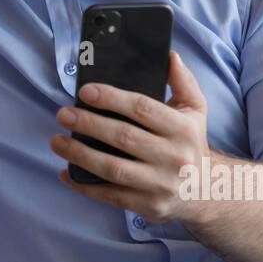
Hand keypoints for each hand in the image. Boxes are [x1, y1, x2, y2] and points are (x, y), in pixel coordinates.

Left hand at [50, 51, 212, 226]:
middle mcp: (175, 157)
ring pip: (113, 168)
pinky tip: (66, 173)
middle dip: (88, 124)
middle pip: (124, 137)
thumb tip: (168, 56)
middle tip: (63, 114)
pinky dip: (85, 185)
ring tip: (56, 141)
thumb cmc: (191, 143)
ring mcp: (161, 184)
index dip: (111, 98)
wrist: (206, 191)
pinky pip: (110, 196)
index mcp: (184, 129)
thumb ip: (182, 81)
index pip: (142, 109)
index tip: (85, 92)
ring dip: (80, 154)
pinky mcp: (148, 205)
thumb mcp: (195, 109)